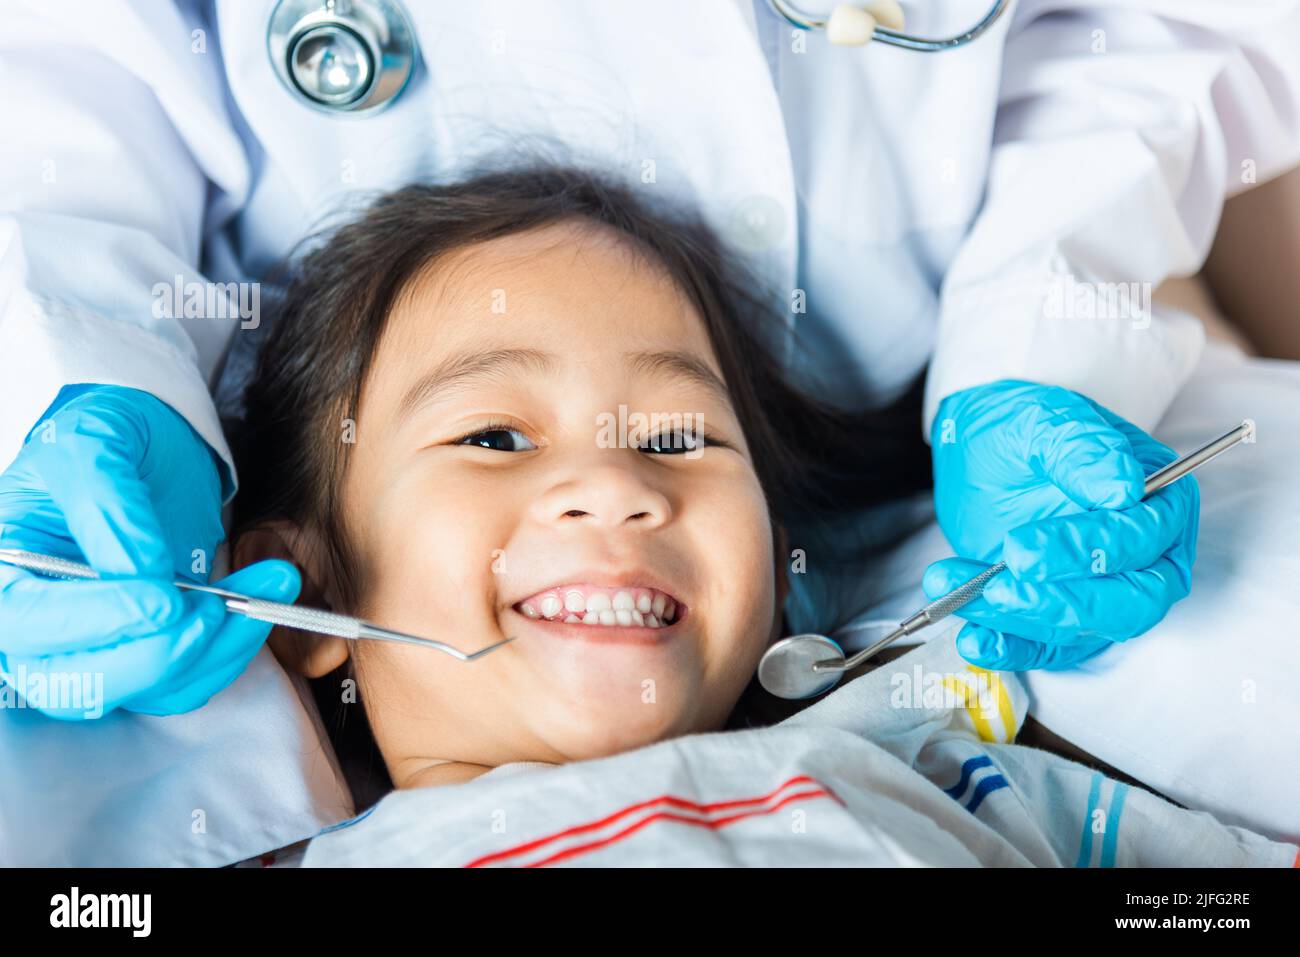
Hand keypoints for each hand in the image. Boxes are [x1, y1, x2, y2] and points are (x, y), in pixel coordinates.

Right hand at [0, 384, 298, 716]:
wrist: (151, 443)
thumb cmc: (105, 437)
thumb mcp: (93, 445)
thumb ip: (108, 507)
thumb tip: (142, 574)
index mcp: (6, 574)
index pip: (29, 625)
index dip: (97, 621)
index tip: (165, 600)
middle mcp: (39, 626)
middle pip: (85, 683)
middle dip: (163, 654)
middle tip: (218, 608)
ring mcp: (97, 646)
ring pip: (149, 688)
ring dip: (218, 647)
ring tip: (273, 585)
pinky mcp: (149, 650)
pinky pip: (188, 680)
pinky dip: (233, 648)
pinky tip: (265, 599)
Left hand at [925, 380, 1198, 669]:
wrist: (985, 446)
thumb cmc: (1026, 427)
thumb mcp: (1046, 421)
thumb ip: (1083, 449)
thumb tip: (1124, 487)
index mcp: (1161, 501)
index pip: (1141, 539)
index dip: (1086, 549)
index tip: (1020, 547)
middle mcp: (1147, 556)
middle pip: (1129, 602)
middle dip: (1059, 600)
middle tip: (996, 585)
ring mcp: (1107, 591)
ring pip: (1083, 628)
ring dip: (1017, 619)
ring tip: (956, 594)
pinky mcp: (1066, 616)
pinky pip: (1048, 648)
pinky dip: (1009, 649)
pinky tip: (972, 639)